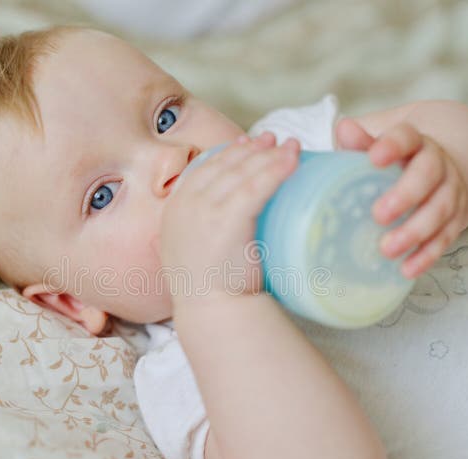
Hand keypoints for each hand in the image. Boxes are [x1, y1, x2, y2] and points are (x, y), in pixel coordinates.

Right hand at [160, 131, 299, 303]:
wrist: (211, 312)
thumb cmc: (210, 290)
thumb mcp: (194, 252)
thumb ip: (203, 228)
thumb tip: (229, 218)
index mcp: (175, 210)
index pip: (203, 170)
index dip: (227, 153)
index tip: (246, 142)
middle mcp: (186, 204)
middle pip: (223, 165)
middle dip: (251, 148)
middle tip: (274, 139)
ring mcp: (204, 210)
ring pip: (242, 172)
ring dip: (268, 155)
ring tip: (291, 146)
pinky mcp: (227, 218)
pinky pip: (256, 186)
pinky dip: (276, 170)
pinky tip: (292, 161)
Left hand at [336, 118, 467, 278]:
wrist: (443, 167)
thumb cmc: (394, 160)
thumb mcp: (377, 145)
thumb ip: (359, 141)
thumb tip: (344, 128)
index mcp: (414, 141)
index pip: (407, 137)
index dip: (393, 146)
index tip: (374, 157)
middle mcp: (438, 164)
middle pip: (429, 174)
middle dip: (406, 194)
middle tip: (378, 214)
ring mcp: (450, 192)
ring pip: (440, 209)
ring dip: (415, 231)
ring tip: (386, 249)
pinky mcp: (455, 220)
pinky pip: (445, 238)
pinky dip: (427, 255)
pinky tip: (407, 269)